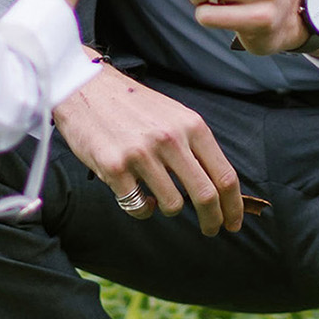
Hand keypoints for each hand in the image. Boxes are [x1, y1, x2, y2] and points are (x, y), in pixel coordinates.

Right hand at [52, 63, 244, 234]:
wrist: (85, 88)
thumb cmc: (132, 105)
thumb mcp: (173, 115)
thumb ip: (195, 145)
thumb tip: (217, 185)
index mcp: (191, 126)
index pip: (225, 175)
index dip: (233, 206)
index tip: (233, 222)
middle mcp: (170, 139)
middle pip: (206, 196)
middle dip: (213, 221)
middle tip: (211, 230)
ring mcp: (142, 154)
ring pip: (173, 205)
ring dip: (169, 209)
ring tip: (159, 198)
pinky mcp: (114, 168)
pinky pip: (139, 207)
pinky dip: (142, 209)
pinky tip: (139, 196)